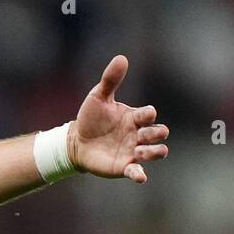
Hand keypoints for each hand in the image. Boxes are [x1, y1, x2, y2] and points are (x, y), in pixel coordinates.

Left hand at [68, 55, 168, 182]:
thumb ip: (110, 80)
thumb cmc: (90, 118)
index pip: (149, 115)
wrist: (75, 141)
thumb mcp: (98, 97)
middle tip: (142, 135)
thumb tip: (121, 58)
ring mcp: (133, 151)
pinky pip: (137, 172)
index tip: (143, 116)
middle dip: (156, 134)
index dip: (149, 115)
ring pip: (155, 153)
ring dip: (153, 152)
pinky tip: (140, 176)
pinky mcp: (123, 166)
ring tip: (140, 151)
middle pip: (159, 134)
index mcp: (135, 117)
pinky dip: (140, 174)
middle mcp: (138, 134)